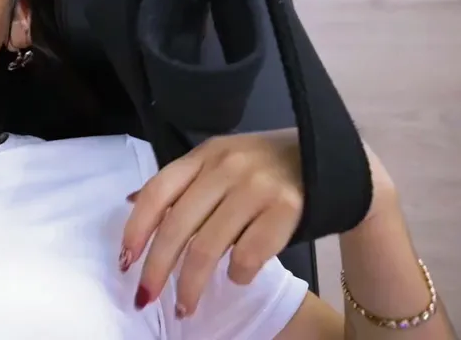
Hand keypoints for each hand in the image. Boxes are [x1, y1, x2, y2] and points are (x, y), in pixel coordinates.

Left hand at [120, 129, 365, 317]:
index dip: (136, 229)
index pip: (157, 192)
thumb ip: (183, 182)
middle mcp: (227, 167)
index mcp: (205, 154)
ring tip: (185, 306)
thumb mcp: (221, 161)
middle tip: (146, 297)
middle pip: (177, 226)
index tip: (125, 261)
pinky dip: (238, 274)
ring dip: (192, 285)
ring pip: (208, 248)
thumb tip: (131, 202)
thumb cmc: (268, 168)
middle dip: (157, 268)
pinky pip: (248, 255)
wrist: (335, 163)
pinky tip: (238, 278)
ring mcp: (257, 187)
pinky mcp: (287, 209)